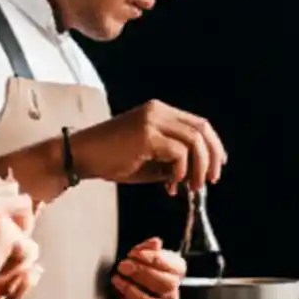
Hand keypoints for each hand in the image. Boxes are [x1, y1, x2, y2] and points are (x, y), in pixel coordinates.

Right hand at [70, 100, 226, 194]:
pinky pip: (179, 153)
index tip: (218, 166)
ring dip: (198, 168)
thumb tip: (198, 175)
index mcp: (160, 112)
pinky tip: (169, 185)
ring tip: (190, 187)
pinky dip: (180, 172)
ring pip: (195, 142)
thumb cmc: (112, 160)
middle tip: (210, 181)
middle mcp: (158, 111)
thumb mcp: (150, 159)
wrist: (80, 156)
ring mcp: (152, 120)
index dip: (214, 145)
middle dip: (212, 158)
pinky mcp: (147, 134)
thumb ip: (174, 161)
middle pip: (202, 129)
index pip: (199, 124)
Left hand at [110, 237, 186, 298]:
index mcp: (177, 270)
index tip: (134, 253)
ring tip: (117, 279)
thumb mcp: (143, 252)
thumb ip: (148, 247)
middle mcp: (173, 290)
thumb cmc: (137, 264)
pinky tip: (119, 295)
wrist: (126, 280)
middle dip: (142, 274)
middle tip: (123, 265)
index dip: (154, 259)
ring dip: (132, 291)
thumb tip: (156, 242)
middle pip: (166, 284)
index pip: (174, 266)